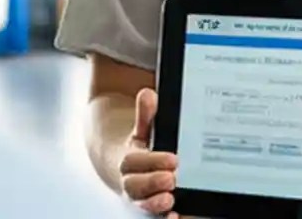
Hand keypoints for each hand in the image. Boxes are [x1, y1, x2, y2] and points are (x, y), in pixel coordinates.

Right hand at [119, 88, 179, 216]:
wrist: (129, 170)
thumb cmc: (141, 148)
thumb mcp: (143, 131)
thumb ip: (145, 115)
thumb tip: (149, 94)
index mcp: (128, 160)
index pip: (134, 161)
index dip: (152, 161)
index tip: (173, 159)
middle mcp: (130, 182)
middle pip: (134, 186)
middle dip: (152, 183)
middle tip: (172, 179)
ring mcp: (139, 199)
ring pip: (141, 204)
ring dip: (154, 204)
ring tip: (170, 200)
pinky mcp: (149, 210)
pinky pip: (152, 217)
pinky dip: (161, 218)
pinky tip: (174, 217)